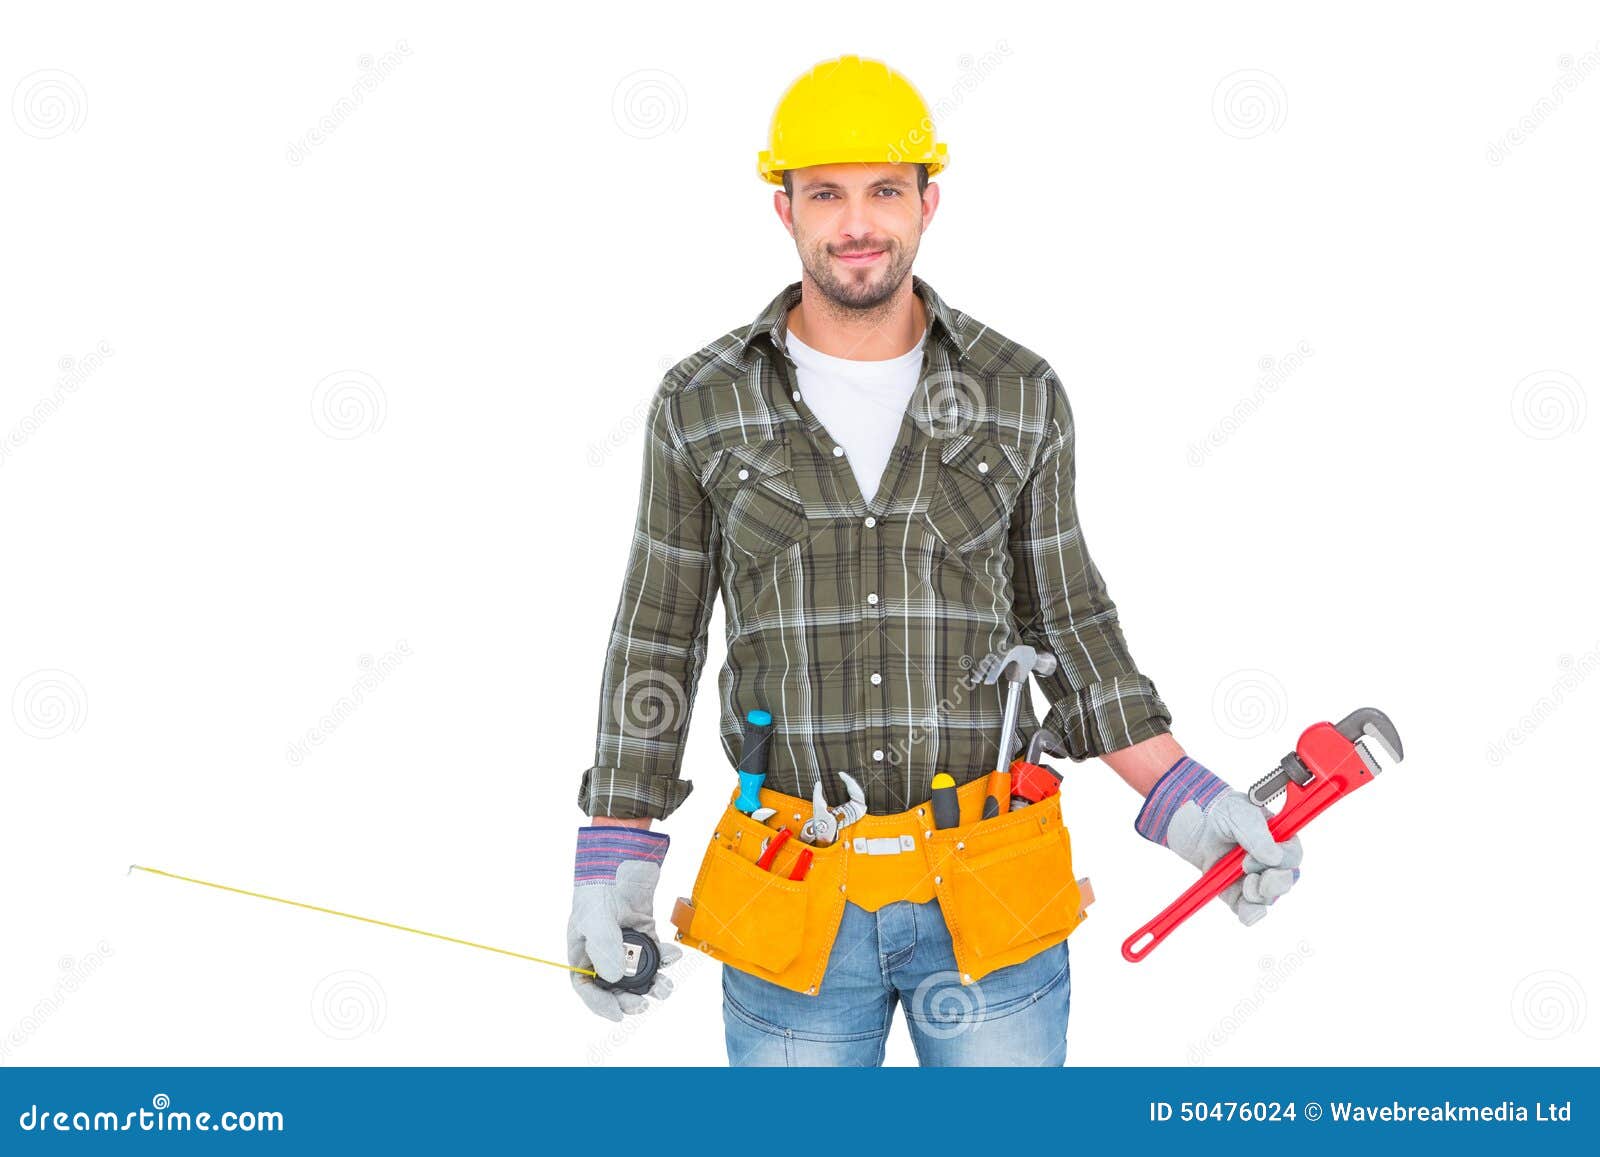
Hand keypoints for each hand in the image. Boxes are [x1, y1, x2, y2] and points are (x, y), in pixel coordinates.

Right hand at [567, 825, 681, 1019]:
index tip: (619, 1014)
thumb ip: (604, 950)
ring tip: (665, 989)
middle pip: (615, 986)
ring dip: (653, 984)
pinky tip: (672, 955)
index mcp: (582, 953)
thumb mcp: (596, 920)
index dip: (601, 1005)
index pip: (587, 987)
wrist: (621, 857)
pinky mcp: (645, 932)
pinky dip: (666, 958)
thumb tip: (616, 979)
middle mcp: (604, 952)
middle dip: (631, 998)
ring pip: (639, 974)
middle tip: (644, 1004)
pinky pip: (656, 953)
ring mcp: (626, 943)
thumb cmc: (599, 889)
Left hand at [1135, 757, 1302, 924]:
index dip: (1281, 861)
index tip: (1252, 857)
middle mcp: (1270, 861)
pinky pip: (1248, 909)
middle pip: (1285, 881)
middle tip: (1252, 876)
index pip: (1293, 855)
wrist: (1190, 821)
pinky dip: (1249, 914)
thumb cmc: (1219, 811)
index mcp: (1278, 838)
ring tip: (1244, 886)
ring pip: (1268, 898)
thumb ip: (1256, 833)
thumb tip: (1274, 858)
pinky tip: (1246, 914)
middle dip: (1272, 884)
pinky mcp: (1236, 892)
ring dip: (1258, 897)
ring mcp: (1254, 878)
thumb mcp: (1239, 812)